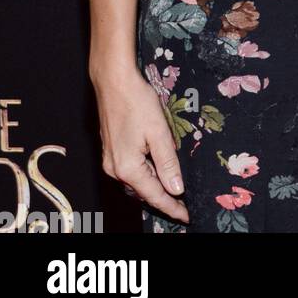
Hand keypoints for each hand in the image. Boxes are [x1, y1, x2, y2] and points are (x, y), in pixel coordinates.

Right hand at [91, 63, 189, 224]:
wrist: (113, 81)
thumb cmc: (136, 102)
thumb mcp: (159, 132)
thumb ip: (168, 163)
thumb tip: (176, 189)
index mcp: (128, 168)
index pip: (154, 195)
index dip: (172, 207)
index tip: (187, 216)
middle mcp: (115, 169)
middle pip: (144, 192)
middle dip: (164, 199)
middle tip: (184, 206)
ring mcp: (110, 161)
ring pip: (137, 182)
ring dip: (155, 187)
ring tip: (174, 191)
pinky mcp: (111, 151)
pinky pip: (131, 171)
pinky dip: (146, 175)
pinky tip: (157, 171)